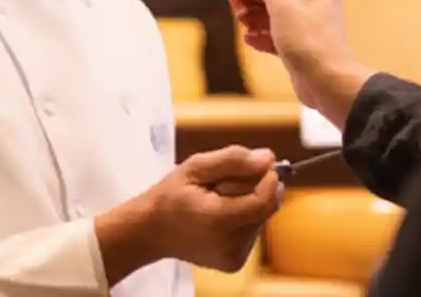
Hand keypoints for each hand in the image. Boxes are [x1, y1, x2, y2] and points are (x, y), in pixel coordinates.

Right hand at [95, 145, 282, 281]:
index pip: (263, 202)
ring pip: (260, 220)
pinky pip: (252, 232)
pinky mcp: (235, 263)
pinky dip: (243, 218)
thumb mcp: (194, 167)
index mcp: (218, 220)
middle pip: (264, 209)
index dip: (270, 181)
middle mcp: (230, 245)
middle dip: (256, 189)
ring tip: (219, 199)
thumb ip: (232, 160)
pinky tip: (220, 215)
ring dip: (250, 203)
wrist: (151, 232)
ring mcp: (233, 258)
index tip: (262, 165)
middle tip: (228, 181)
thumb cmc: (169, 196)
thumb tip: (269, 158)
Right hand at [230, 0, 374, 123]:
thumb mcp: (283, 7)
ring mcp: (306, 25)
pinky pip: (275, 32)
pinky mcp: (298, 45)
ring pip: (273, 11)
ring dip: (254, 15)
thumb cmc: (309, 43)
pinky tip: (251, 39)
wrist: (326, 85)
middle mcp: (314, 3)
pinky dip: (261, 34)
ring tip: (243, 22)